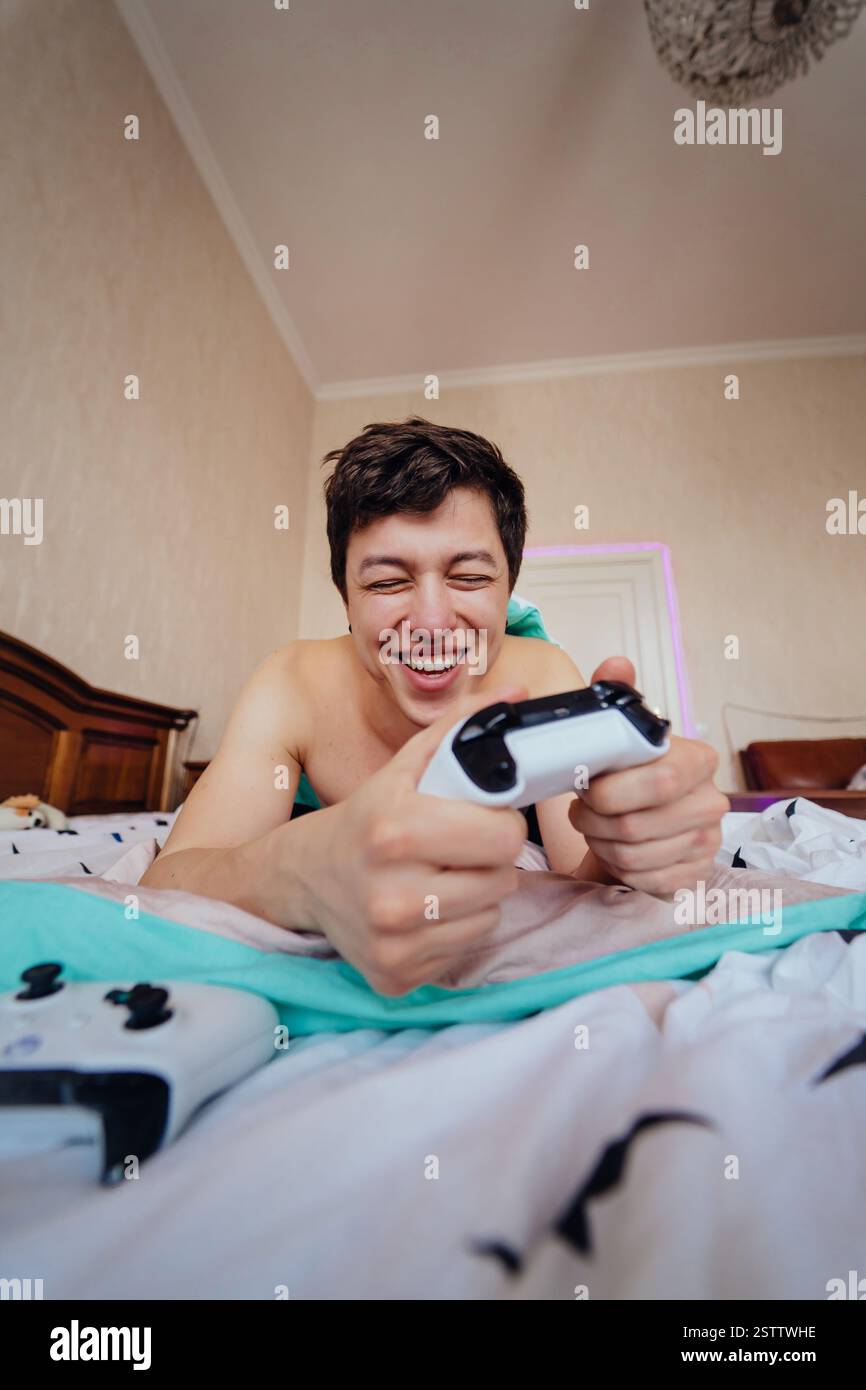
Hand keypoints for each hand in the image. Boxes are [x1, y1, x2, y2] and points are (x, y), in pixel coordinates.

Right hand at [293, 683, 529, 994]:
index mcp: (394, 829)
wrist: (297, 878)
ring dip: (475, 895)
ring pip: (489, 916)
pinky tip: (422, 910)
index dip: (498, 822)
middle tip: (459, 847)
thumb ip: (461, 729)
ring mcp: (391, 941)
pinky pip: (463, 948)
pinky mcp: (394, 976)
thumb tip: (519, 694)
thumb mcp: (403, 768)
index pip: (503, 836)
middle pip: (503, 878)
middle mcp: (391, 892)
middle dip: (489, 859)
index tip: (478, 816)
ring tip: (439, 876)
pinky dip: (453, 929)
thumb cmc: (361, 818)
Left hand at [569, 657, 729, 898]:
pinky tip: (613, 850)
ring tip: (595, 827)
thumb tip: (616, 664)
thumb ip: (616, 696)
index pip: (660, 779)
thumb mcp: (621, 735)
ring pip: (633, 854)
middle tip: (581, 810)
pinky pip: (642, 879)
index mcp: (698, 760)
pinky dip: (616, 868)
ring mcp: (708, 842)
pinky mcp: (694, 875)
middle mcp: (712, 802)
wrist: (641, 825)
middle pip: (637, 824)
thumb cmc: (629, 777)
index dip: (611, 789)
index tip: (585, 786)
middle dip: (595, 820)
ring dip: (601, 842)